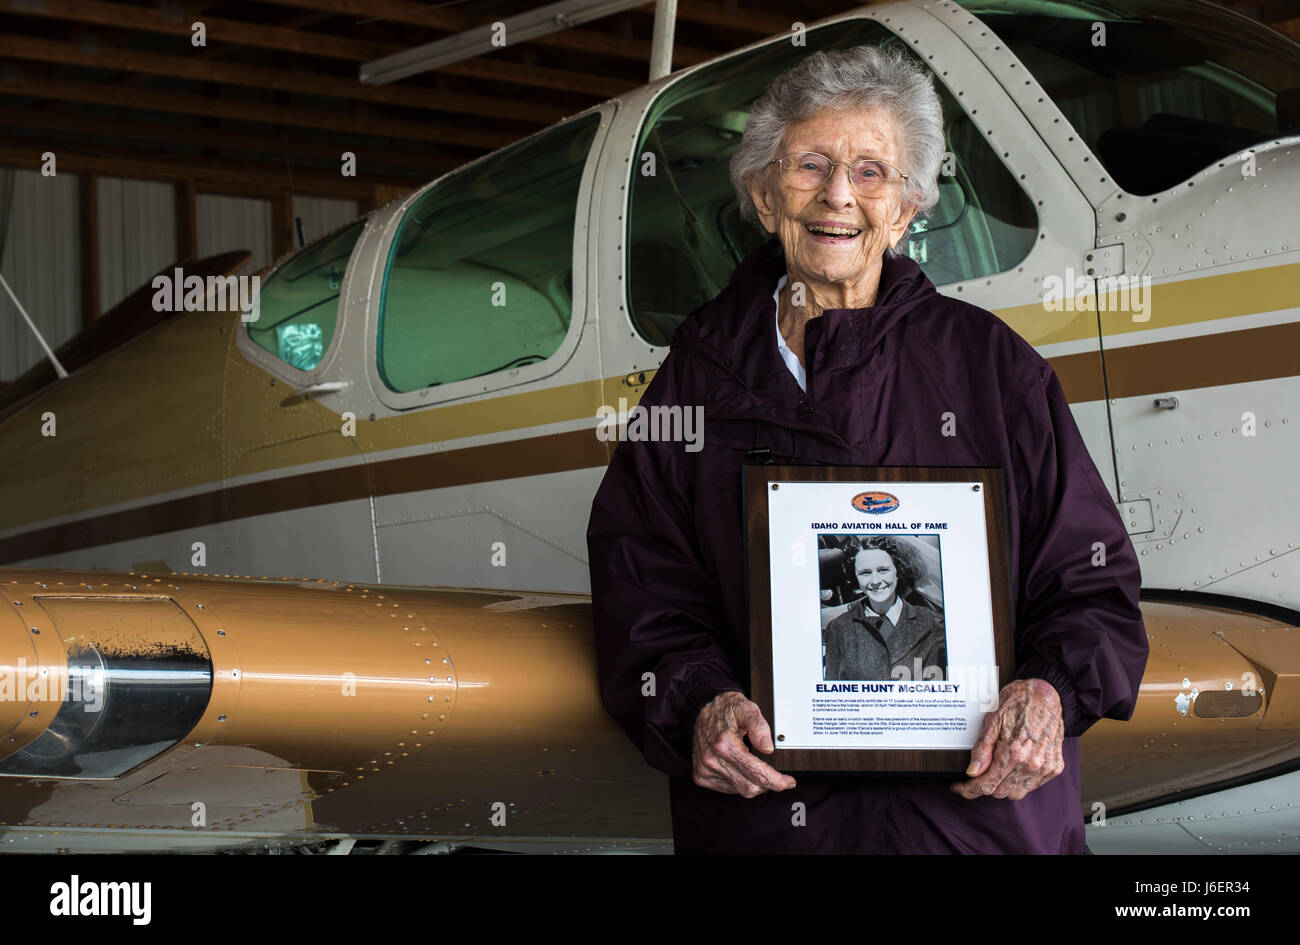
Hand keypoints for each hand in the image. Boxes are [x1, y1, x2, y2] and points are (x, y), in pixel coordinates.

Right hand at [692, 691, 797, 796]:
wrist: (700, 710)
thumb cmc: (724, 709)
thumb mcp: (745, 708)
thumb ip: (758, 726)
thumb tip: (768, 748)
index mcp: (725, 744)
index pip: (756, 773)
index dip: (776, 781)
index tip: (789, 782)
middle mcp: (712, 760)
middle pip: (750, 787)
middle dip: (768, 784)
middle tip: (777, 776)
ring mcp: (705, 770)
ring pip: (740, 790)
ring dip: (754, 783)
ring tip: (756, 767)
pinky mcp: (701, 776)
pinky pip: (729, 789)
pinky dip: (740, 783)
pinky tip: (742, 769)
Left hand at [951, 678, 1063, 800]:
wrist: (1046, 694)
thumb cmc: (1018, 702)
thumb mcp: (992, 720)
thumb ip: (982, 749)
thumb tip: (972, 772)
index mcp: (1014, 753)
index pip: (987, 785)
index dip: (969, 790)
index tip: (959, 788)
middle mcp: (1031, 764)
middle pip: (1000, 792)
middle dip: (983, 787)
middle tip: (974, 777)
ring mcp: (1045, 767)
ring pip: (1017, 793)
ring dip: (1002, 787)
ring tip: (993, 772)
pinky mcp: (1055, 766)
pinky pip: (1033, 785)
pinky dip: (1019, 782)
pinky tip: (1012, 769)